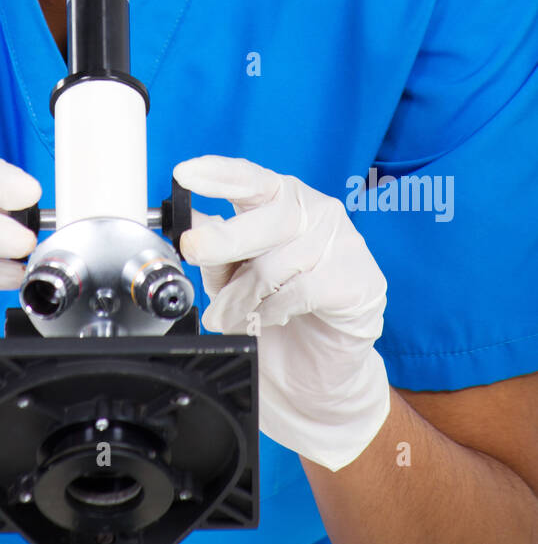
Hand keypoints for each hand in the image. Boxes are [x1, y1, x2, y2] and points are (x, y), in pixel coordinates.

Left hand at [175, 154, 390, 471]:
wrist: (318, 370)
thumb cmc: (276, 310)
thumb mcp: (234, 277)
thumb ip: (216, 251)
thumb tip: (191, 225)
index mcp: (281, 200)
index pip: (251, 177)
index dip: (218, 174)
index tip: (184, 174)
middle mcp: (315, 212)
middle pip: (267, 216)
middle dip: (223, 237)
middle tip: (191, 250)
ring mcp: (343, 242)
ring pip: (277, 263)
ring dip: (241, 296)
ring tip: (227, 316)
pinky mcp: (359, 279)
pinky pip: (301, 292)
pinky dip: (272, 311)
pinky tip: (267, 319)